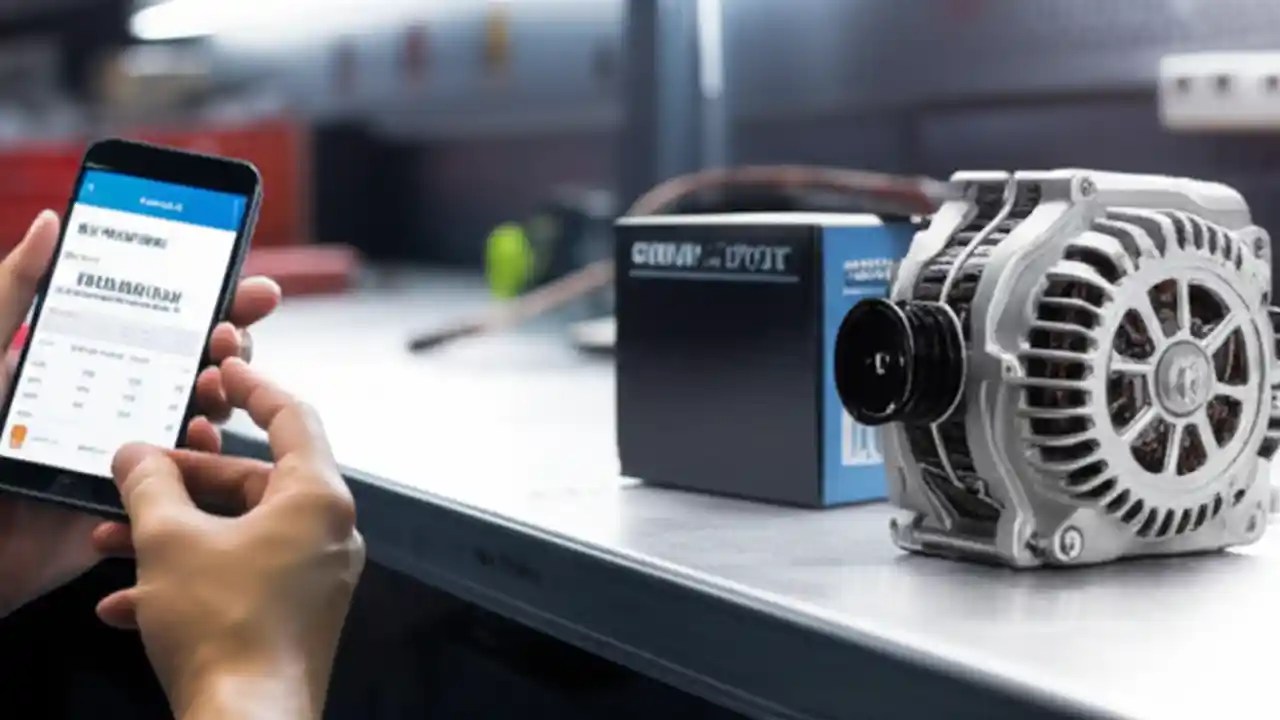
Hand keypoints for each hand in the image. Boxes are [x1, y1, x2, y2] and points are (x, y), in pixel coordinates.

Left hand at [0, 210, 281, 617]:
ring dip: (221, 394)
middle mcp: (120, 402)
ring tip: (214, 381)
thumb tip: (50, 221)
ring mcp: (132, 450)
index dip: (213, 301)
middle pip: (198, 365)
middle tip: (227, 335)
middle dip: (229, 344)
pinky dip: (203, 453)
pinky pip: (186, 477)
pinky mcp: (136, 500)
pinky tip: (199, 433)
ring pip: (202, 416)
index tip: (248, 284)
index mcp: (89, 361)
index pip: (164, 322)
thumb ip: (17, 287)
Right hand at [94, 357, 364, 719]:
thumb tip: (137, 457)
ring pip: (237, 534)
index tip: (225, 369)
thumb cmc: (225, 629)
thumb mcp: (169, 541)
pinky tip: (130, 605)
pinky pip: (240, 579)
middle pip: (254, 481)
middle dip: (185, 482)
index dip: (255, 387)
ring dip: (174, 536)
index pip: (293, 418)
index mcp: (317, 498)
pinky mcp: (297, 615)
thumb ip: (150, 486)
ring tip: (113, 544)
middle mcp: (328, 532)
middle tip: (137, 478)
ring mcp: (316, 577)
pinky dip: (190, 581)